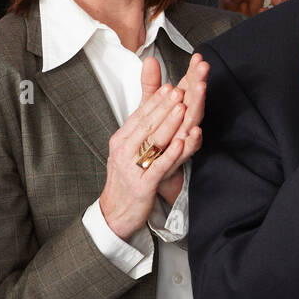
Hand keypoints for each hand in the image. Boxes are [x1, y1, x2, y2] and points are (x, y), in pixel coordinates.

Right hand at [98, 56, 201, 241]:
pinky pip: (159, 166)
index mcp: (121, 140)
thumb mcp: (129, 149)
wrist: (116, 213)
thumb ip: (141, 126)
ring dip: (169, 124)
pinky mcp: (143, 185)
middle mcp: (124, 152)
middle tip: (180, 91)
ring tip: (183, 109)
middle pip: (147, 125)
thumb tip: (151, 102)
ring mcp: (132, 169)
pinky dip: (171, 154)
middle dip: (165, 107)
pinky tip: (183, 142)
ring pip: (153, 142)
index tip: (171, 86)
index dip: (156, 101)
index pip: (140, 116)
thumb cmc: (127, 178)